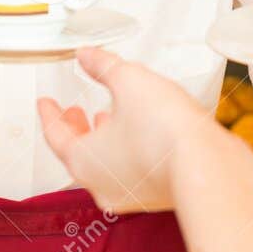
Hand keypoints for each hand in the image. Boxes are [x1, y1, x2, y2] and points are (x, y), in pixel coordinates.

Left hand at [37, 47, 227, 212]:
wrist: (206, 165)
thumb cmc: (164, 130)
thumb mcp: (128, 81)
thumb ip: (103, 66)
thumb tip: (88, 56)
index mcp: (82, 160)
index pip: (54, 135)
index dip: (49, 114)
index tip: (46, 104)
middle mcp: (100, 184)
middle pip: (77, 153)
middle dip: (76, 128)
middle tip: (74, 113)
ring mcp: (128, 195)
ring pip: (104, 165)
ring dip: (102, 140)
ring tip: (109, 118)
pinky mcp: (154, 196)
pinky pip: (128, 172)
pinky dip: (125, 151)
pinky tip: (138, 134)